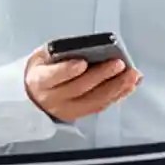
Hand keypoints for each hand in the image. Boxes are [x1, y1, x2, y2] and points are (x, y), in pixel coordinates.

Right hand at [23, 46, 141, 122]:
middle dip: (102, 75)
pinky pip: (101, 106)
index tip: (82, 62)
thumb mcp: (42, 56)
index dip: (68, 70)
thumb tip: (87, 48)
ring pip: (94, 101)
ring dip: (116, 88)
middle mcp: (53, 98)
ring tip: (132, 75)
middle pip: (80, 88)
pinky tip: (129, 85)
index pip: (54, 76)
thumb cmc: (42, 70)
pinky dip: (117, 95)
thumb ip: (60, 52)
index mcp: (40, 80)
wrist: (32, 95)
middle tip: (119, 64)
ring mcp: (67, 110)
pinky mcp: (79, 115)